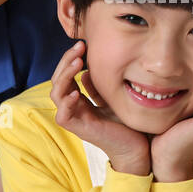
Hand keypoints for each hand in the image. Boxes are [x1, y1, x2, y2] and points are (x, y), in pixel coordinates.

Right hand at [49, 41, 151, 174]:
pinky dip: (67, 102)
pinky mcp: (80, 129)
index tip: (83, 43)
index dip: (70, 58)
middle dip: (65, 61)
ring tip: (77, 62)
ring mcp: (75, 118)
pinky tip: (76, 91)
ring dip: (64, 75)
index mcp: (80, 99)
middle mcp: (74, 107)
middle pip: (57, 80)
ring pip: (56, 94)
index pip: (65, 75)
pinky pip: (63, 115)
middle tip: (79, 46)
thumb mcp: (112, 98)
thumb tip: (87, 71)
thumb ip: (98, 86)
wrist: (136, 148)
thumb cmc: (126, 124)